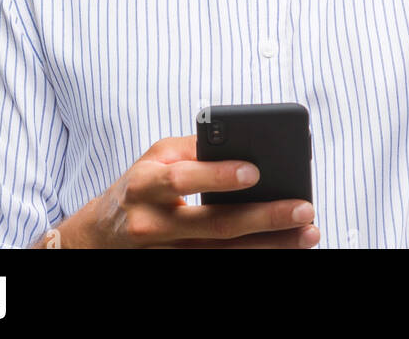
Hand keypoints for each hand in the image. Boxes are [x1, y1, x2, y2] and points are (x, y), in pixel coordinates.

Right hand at [40, 135, 318, 248]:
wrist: (100, 236)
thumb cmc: (140, 185)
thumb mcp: (157, 156)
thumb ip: (196, 147)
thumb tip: (246, 141)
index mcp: (144, 185)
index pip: (182, 180)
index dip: (218, 176)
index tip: (255, 171)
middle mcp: (152, 224)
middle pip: (214, 224)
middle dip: (264, 217)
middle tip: (303, 209)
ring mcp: (164, 254)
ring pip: (223, 253)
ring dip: (271, 245)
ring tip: (308, 233)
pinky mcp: (174, 267)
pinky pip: (217, 265)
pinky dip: (254, 257)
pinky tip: (283, 249)